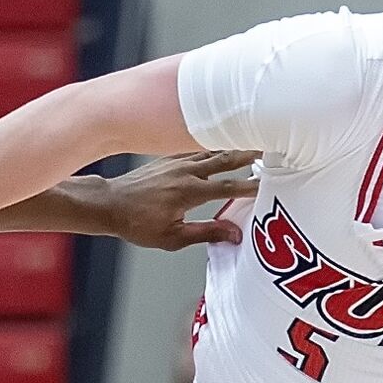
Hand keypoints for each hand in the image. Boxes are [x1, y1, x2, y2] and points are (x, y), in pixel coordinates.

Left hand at [101, 149, 258, 249]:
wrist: (110, 204)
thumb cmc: (137, 224)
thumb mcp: (172, 238)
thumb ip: (206, 233)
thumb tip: (235, 235)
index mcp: (188, 192)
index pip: (229, 187)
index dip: (251, 186)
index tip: (271, 184)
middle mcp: (185, 172)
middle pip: (226, 159)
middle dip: (250, 154)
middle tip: (272, 149)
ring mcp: (177, 162)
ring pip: (213, 151)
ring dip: (235, 148)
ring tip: (255, 144)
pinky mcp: (170, 159)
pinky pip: (198, 150)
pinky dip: (214, 148)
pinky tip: (224, 147)